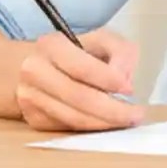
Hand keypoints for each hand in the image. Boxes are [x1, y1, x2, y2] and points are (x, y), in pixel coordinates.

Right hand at [15, 29, 143, 131]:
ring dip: (104, 123)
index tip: (129, 89)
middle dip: (112, 110)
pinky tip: (107, 123)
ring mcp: (31, 97)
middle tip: (135, 114)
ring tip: (126, 120)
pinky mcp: (34, 118)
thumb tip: (124, 79)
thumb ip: (120, 51)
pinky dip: (91, 128)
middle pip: (78, 97)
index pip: (81, 67)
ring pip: (73, 118)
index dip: (107, 80)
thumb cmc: (75, 52)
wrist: (36, 66)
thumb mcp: (100, 40)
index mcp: (51, 45)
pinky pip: (67, 128)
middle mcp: (35, 71)